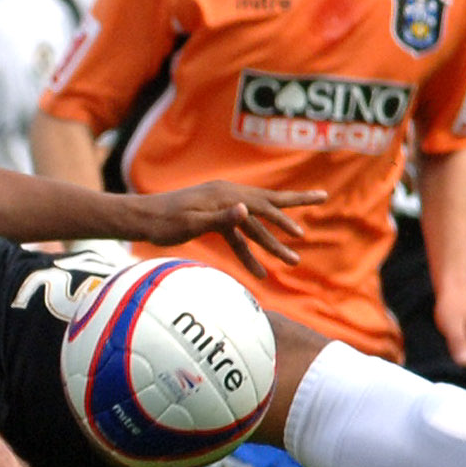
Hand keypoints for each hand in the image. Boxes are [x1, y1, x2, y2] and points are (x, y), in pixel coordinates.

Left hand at [127, 182, 322, 278]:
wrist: (141, 218)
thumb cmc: (164, 223)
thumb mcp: (191, 222)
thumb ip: (220, 217)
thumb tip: (247, 208)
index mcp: (226, 195)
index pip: (264, 204)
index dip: (285, 216)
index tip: (300, 232)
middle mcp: (228, 195)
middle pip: (268, 203)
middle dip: (294, 208)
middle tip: (324, 198)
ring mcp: (221, 205)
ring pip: (255, 223)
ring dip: (273, 242)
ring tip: (294, 258)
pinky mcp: (213, 217)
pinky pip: (238, 235)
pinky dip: (249, 251)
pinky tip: (258, 271)